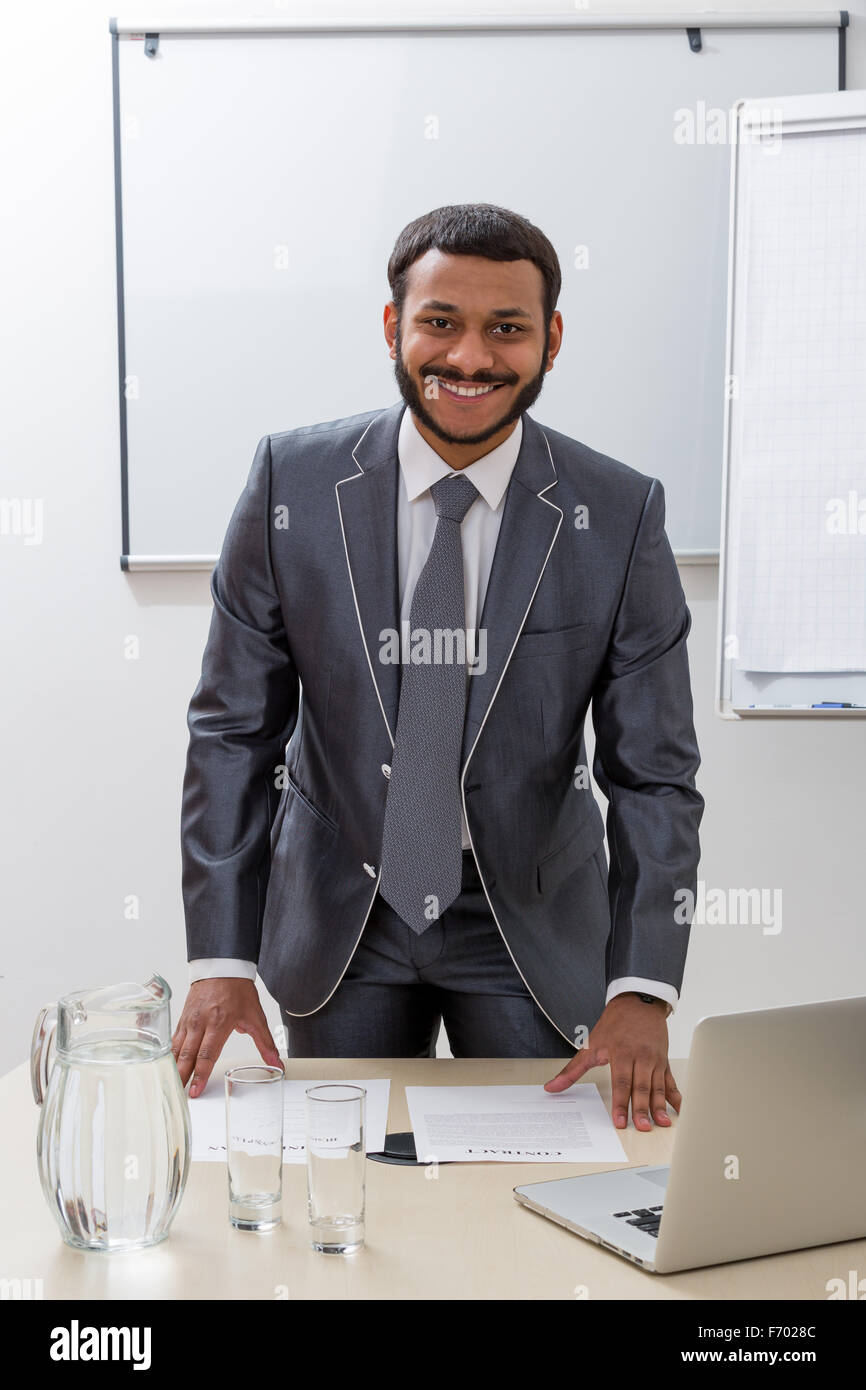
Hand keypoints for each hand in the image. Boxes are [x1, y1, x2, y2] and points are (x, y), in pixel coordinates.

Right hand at [172, 978, 281, 1097]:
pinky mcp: (182, 1018)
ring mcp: (189, 1020)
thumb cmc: (238, 990)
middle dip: (182, 1077)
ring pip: (177, 1048)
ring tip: (169, 1085)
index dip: (200, 1075)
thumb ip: (265, 1043)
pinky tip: (166, 1067)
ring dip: (172, 1068)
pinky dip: (169, 1055)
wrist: (222, 966)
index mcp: (219, 1022)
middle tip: (178, 1095)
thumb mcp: (256, 1016)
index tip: (196, 1091)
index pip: (207, 1054)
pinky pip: (173, 1039)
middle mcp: (201, 1022)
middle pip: (188, 1054)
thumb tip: (276, 1064)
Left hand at [543, 993, 680, 1130]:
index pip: (620, 1083)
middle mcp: (640, 1056)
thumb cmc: (614, 1024)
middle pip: (641, 1087)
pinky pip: (671, 1081)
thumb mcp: (591, 1045)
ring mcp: (655, 1059)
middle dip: (642, 1109)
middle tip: (643, 1127)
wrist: (637, 1002)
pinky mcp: (664, 1061)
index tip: (620, 1121)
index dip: (621, 1104)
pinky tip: (679, 1111)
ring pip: (658, 1086)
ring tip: (662, 1123)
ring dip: (660, 1106)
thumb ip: (572, 1070)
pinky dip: (676, 1097)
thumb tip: (552, 1087)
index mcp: (621, 1053)